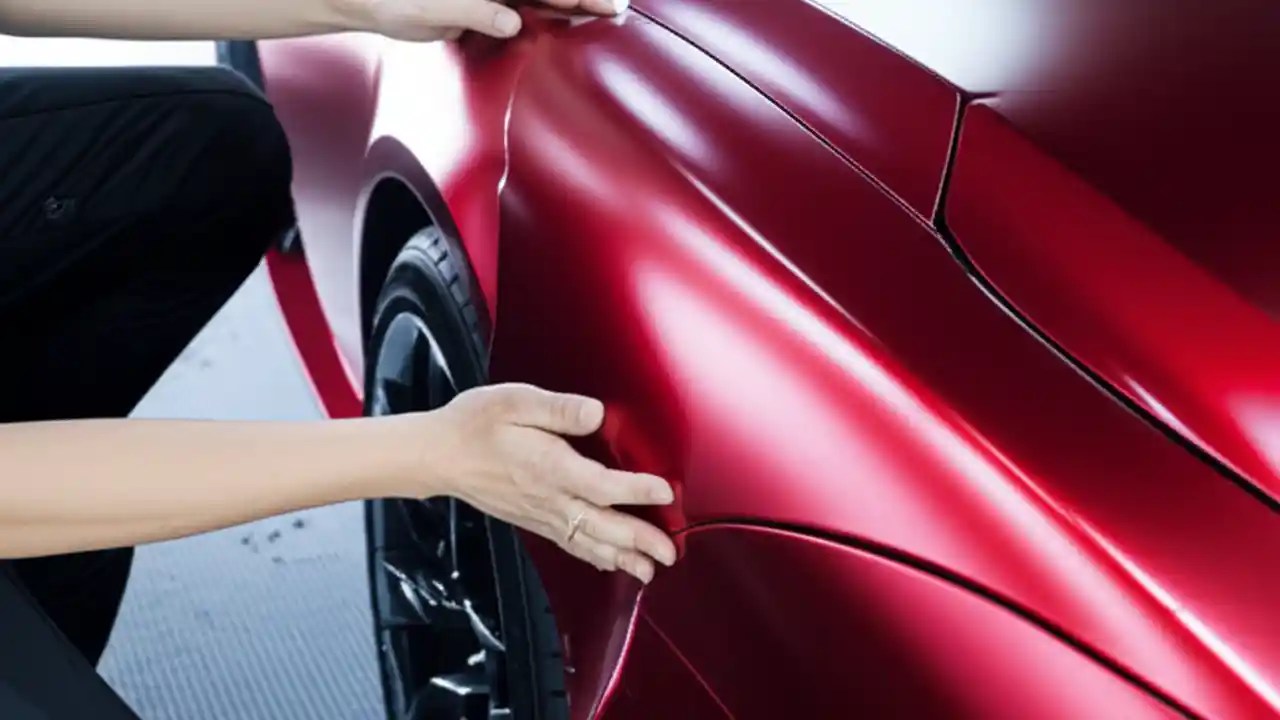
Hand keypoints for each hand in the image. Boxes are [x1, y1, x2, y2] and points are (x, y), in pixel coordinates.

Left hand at [360, 0, 629, 41]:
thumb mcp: (430, 9)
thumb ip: (473, 11)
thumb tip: (512, 21)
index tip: (602, 2)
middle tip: (617, 6)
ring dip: (572, 2)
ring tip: (607, 7)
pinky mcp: (485, 5)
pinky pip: (526, 8)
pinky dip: (550, 10)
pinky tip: (570, 14)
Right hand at [413, 383, 676, 583]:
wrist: (438, 455)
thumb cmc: (474, 424)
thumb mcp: (514, 401)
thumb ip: (558, 409)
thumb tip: (596, 414)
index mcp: (548, 467)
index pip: (601, 485)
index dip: (636, 490)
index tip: (665, 492)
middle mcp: (548, 497)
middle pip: (601, 525)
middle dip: (638, 540)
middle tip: (670, 553)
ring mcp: (540, 514)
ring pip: (587, 541)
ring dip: (620, 557)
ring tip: (649, 571)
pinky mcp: (532, 520)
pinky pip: (568, 543)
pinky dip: (592, 556)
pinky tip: (608, 562)